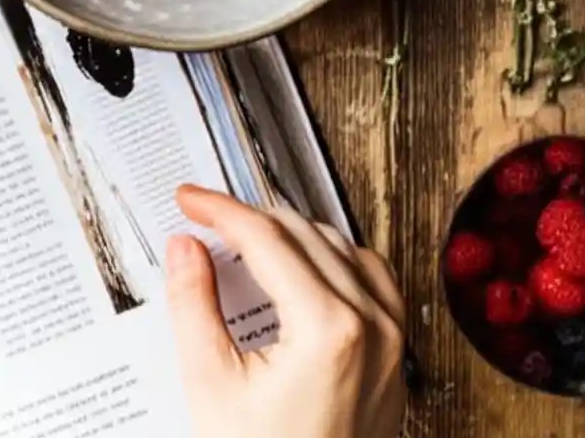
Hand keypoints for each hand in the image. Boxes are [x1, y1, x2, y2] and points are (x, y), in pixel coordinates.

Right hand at [166, 186, 405, 437]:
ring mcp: (394, 341)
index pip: (266, 239)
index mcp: (328, 328)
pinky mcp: (398, 357)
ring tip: (246, 236)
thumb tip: (185, 247)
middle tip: (204, 217)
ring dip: (293, 233)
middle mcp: (373, 325)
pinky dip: (334, 260)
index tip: (187, 200)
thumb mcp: (210, 383)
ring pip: (343, 249)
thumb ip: (194, 304)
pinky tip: (304, 268)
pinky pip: (373, 280)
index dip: (220, 210)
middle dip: (249, 217)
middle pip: (304, 234)